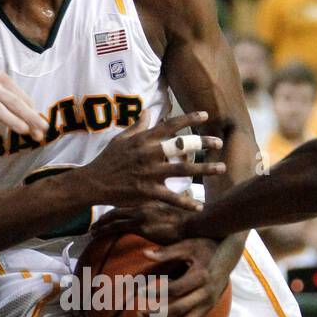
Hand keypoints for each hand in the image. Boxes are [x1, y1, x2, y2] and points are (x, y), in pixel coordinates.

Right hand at [0, 60, 45, 150]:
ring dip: (11, 119)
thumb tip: (30, 114)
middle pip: (12, 102)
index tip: (44, 128)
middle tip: (42, 130)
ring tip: (24, 131)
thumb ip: (8, 96)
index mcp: (0, 80)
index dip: (33, 113)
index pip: (20, 98)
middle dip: (29, 116)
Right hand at [83, 111, 223, 210]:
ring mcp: (150, 172)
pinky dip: (186, 203)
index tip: (205, 115)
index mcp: (144, 140)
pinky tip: (199, 206)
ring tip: (222, 168)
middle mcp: (150, 153)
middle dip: (203, 143)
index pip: (170, 125)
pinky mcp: (148, 191)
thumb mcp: (121, 138)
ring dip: (205, 169)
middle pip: (183, 145)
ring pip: (184, 169)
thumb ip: (138, 126)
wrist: (94, 182)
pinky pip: (171, 197)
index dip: (189, 118)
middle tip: (219, 142)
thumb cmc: (107, 160)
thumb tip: (148, 111)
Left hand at [92, 198, 200, 243]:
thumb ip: (166, 209)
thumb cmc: (190, 218)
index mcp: (149, 200)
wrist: (196, 221)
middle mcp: (142, 205)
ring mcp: (140, 214)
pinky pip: (116, 227)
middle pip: (116, 210)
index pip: (126, 203)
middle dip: (103, 218)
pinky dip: (104, 230)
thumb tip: (167, 214)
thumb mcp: (176, 210)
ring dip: (100, 224)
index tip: (105, 216)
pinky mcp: (141, 226)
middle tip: (93, 225)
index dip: (114, 209)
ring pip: (112, 217)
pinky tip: (97, 235)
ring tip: (92, 231)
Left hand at [144, 237, 231, 316]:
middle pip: (179, 310)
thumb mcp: (189, 245)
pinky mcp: (208, 310)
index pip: (174, 289)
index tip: (139, 292)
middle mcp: (206, 294)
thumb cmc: (207, 247)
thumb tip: (145, 254)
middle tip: (139, 315)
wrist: (230, 254)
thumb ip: (167, 252)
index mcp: (201, 277)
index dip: (156, 292)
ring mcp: (208, 305)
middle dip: (157, 314)